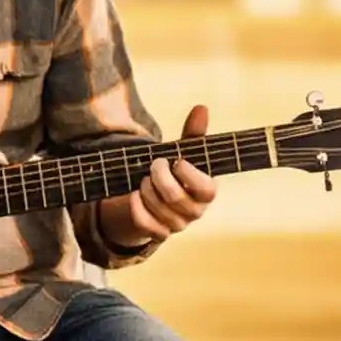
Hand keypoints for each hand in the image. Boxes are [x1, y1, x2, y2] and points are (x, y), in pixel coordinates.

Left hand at [101, 104, 217, 246]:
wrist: (157, 193)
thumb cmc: (176, 169)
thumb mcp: (184, 151)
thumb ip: (194, 133)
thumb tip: (202, 108)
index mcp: (208, 191)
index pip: (206, 190)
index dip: (189, 175)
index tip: (176, 160)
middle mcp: (196, 211)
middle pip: (176, 198)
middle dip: (160, 177)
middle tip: (154, 163)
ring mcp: (177, 225)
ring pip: (159, 210)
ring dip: (146, 189)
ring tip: (143, 177)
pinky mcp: (159, 233)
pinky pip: (145, 223)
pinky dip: (136, 207)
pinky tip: (133, 194)